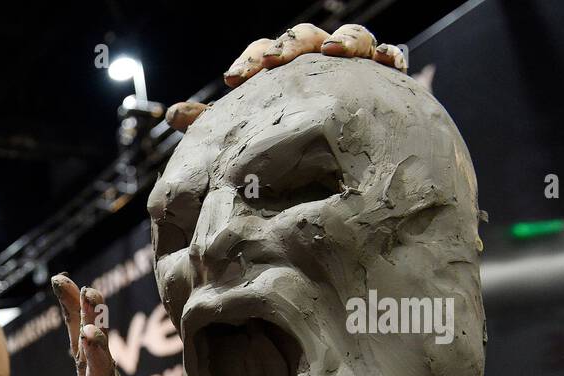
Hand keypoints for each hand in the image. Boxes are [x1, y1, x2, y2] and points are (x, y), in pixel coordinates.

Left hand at [168, 23, 406, 131]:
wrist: (345, 152)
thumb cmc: (290, 141)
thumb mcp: (248, 133)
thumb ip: (213, 124)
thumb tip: (171, 114)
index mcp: (284, 70)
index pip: (266, 53)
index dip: (251, 60)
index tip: (235, 80)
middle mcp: (317, 61)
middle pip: (306, 37)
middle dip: (290, 44)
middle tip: (274, 61)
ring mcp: (353, 66)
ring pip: (352, 37)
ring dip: (343, 40)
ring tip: (331, 52)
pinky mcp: (385, 77)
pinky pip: (392, 54)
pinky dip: (390, 54)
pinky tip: (388, 64)